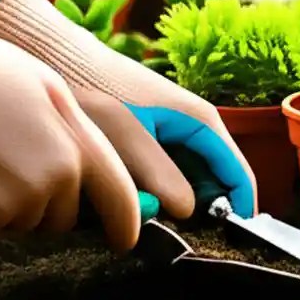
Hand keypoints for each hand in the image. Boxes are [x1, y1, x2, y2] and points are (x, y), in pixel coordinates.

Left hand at [0, 0, 257, 217]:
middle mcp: (195, 128)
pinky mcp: (152, 138)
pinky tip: (132, 203)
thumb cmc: (97, 89)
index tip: (230, 241)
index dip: (239, 211)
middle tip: (175, 237)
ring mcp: (174, 133)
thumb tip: (188, 212)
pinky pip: (166, 174)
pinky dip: (156, 191)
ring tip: (149, 221)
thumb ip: (160, 176)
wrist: (61, 58)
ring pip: (188, 181)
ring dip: (175, 203)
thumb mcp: (128, 137)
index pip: (238, 175)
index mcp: (202, 122)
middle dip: (202, 211)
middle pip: (214, 182)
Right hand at [0, 29, 140, 250]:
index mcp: (77, 142)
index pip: (117, 195)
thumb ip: (75, 127)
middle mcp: (55, 177)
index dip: (126, 222)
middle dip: (50, 203)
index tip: (126, 240)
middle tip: (13, 164)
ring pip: (28, 221)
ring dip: (14, 204)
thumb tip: (89, 162)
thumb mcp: (42, 84)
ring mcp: (18, 202)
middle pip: (66, 215)